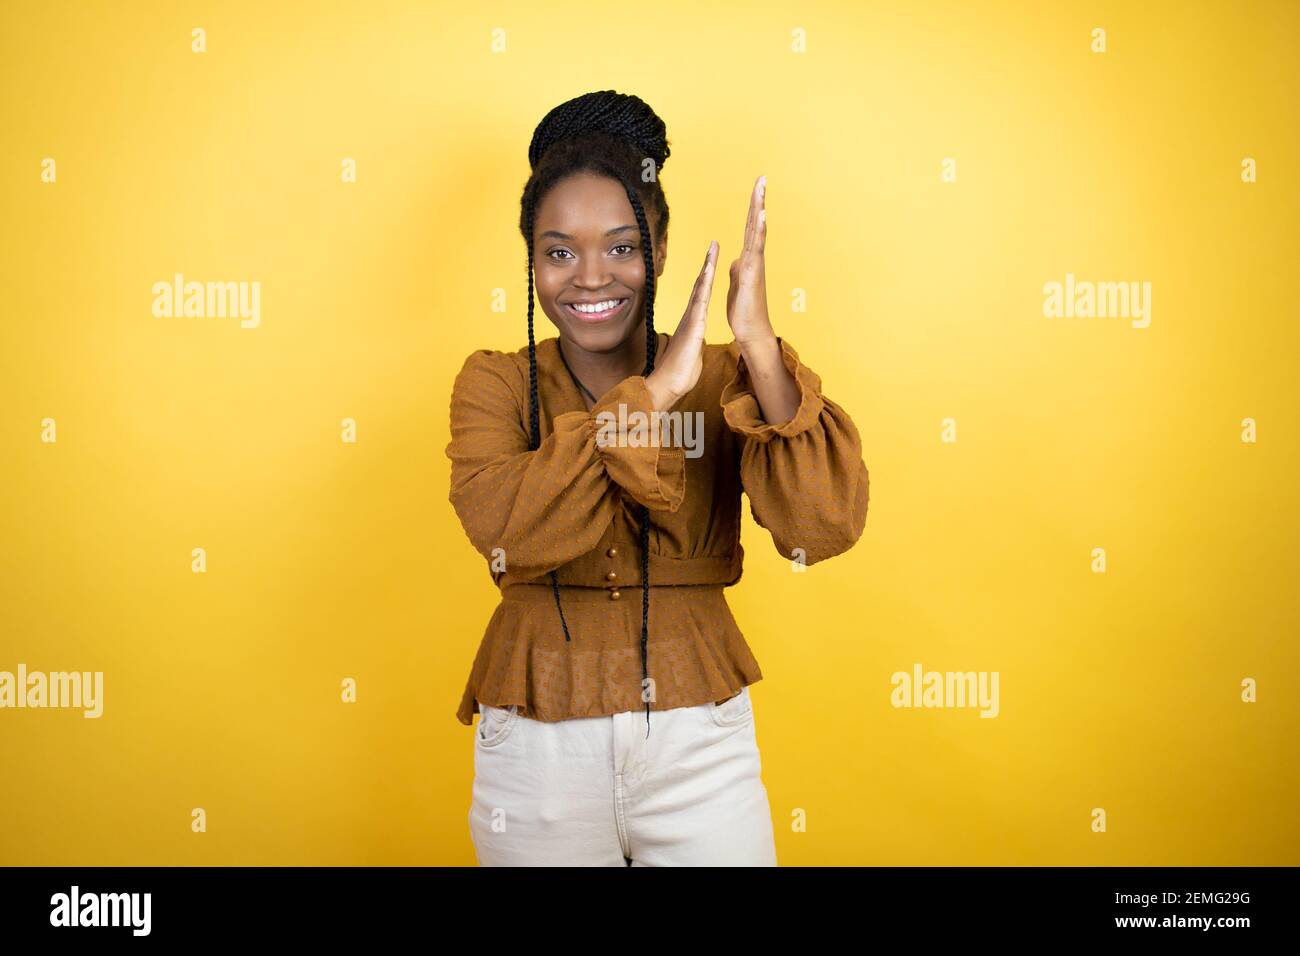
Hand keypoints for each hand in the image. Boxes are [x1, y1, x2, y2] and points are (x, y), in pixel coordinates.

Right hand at [646, 240, 717, 410]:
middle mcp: (691, 316)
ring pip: (701, 289)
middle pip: (700, 285)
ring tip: (713, 249)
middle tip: (713, 244)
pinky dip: (705, 286)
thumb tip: (695, 337)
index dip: (706, 276)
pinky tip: (710, 272)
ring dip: (708, 268)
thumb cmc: (679, 373)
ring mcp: (692, 320)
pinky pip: (701, 302)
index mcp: (693, 322)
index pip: (701, 294)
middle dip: (707, 264)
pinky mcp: (694, 327)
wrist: (668, 385)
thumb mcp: (691, 352)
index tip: (712, 260)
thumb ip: (694, 341)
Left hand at [726, 175, 775, 348]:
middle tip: (762, 178)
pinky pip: (756, 247)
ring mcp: (755, 263)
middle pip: (755, 223)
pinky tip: (762, 215)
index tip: (756, 188)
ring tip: (761, 188)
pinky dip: (759, 230)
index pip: (749, 228)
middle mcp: (754, 257)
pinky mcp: (752, 272)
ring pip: (757, 231)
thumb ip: (736, 270)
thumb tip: (735, 261)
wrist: (750, 330)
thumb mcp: (735, 284)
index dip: (752, 209)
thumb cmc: (744, 310)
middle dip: (758, 200)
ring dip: (759, 208)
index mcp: (748, 259)